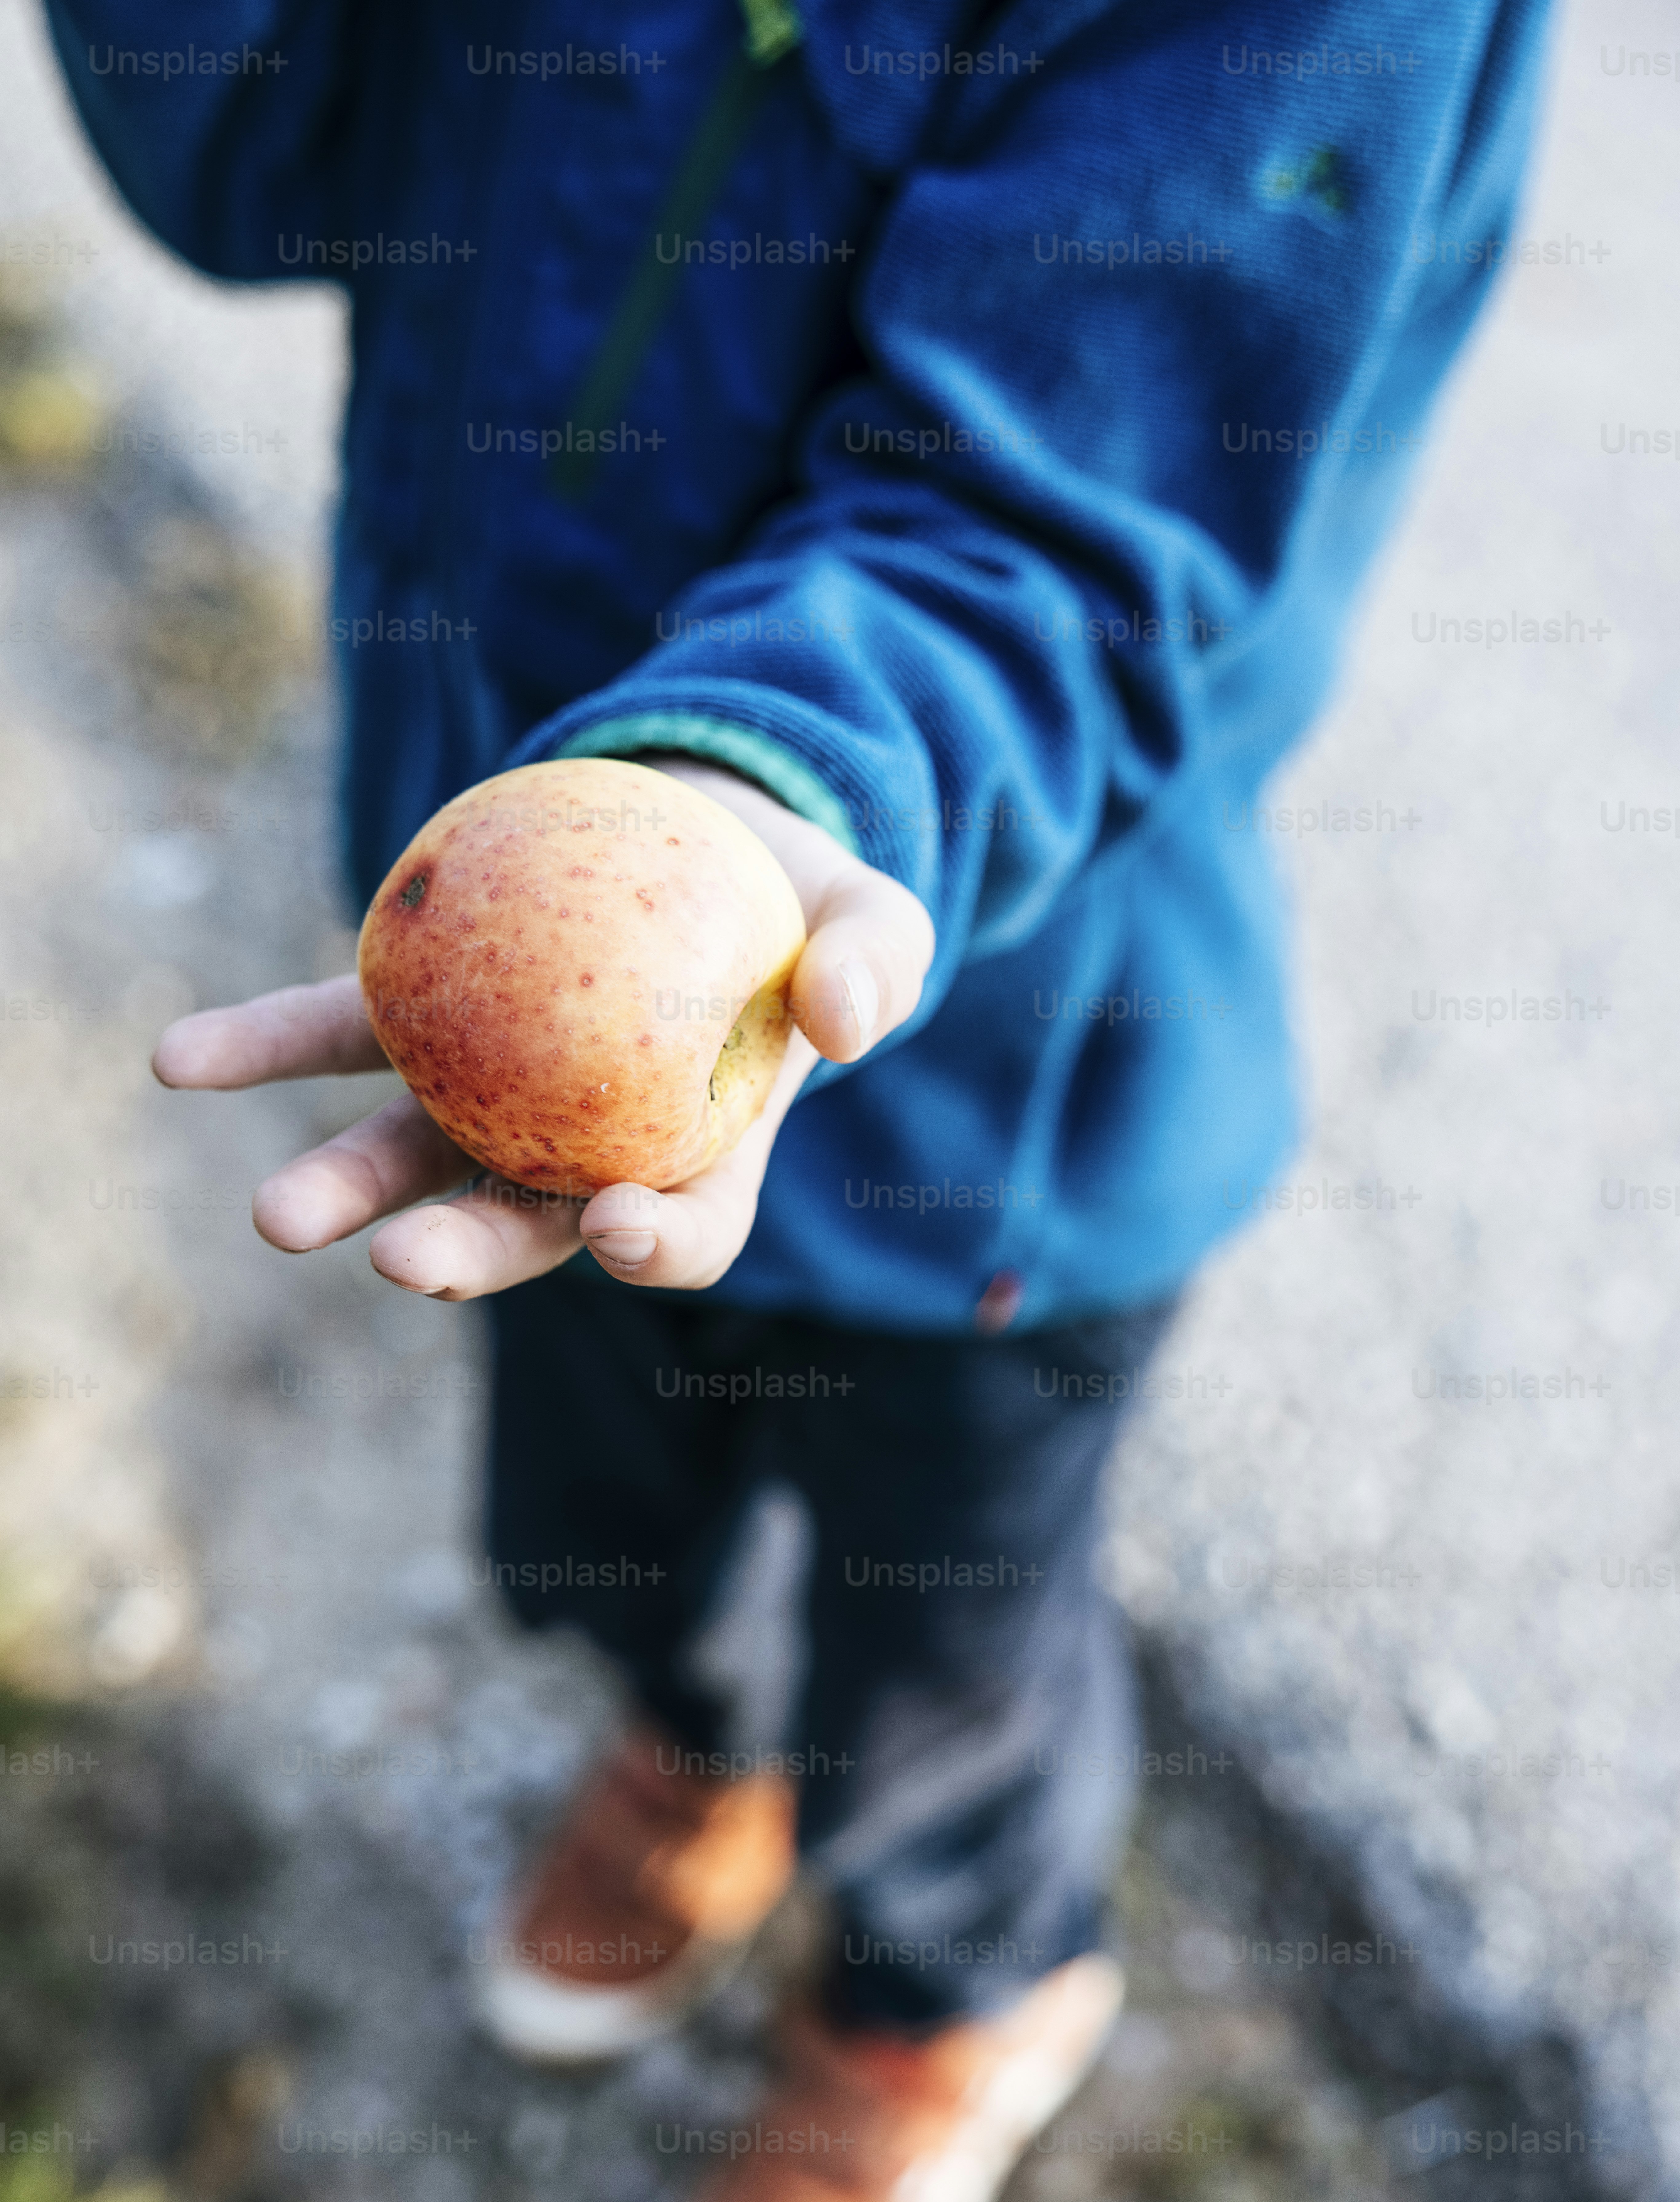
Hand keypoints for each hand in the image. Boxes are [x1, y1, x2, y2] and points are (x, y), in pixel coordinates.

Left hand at [152, 757, 933, 1299]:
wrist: (710, 830)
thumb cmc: (806, 904)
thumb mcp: (876, 919)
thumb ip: (877, 963)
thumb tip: (844, 1015)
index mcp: (693, 1155)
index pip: (678, 1229)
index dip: (654, 1243)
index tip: (622, 1223)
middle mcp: (576, 1145)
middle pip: (519, 1219)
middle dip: (458, 1253)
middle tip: (400, 1264)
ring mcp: (492, 1083)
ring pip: (414, 1147)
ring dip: (343, 1183)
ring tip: (276, 1217)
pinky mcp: (428, 1007)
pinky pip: (338, 1029)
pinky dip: (262, 1048)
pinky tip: (183, 1063)